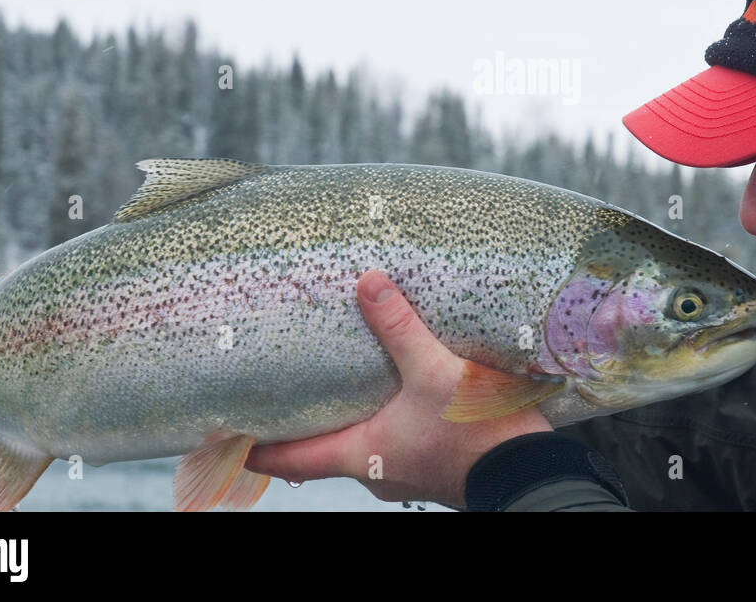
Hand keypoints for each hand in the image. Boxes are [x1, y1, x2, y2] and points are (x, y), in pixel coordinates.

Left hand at [245, 269, 552, 507]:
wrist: (528, 471)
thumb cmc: (473, 432)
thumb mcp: (432, 371)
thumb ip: (399, 326)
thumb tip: (368, 282)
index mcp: (359, 454)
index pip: (289, 460)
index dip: (255, 448)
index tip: (227, 435)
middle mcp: (374, 470)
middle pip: (322, 451)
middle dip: (306, 423)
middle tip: (287, 390)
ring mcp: (404, 471)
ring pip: (362, 444)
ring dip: (350, 418)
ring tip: (344, 381)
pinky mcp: (434, 464)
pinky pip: (396, 442)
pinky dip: (386, 419)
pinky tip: (400, 393)